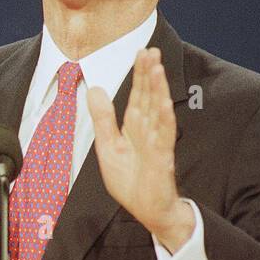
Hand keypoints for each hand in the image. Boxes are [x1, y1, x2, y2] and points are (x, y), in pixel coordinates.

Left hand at [87, 47, 192, 247]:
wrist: (147, 210)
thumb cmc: (131, 181)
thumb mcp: (108, 146)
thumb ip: (103, 118)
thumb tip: (95, 89)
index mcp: (135, 126)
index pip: (138, 94)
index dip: (139, 74)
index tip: (141, 51)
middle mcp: (148, 130)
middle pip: (149, 97)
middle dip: (150, 73)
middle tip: (151, 49)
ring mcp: (156, 143)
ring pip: (158, 111)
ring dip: (158, 90)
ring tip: (157, 68)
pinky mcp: (161, 159)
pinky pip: (163, 137)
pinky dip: (165, 120)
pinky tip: (165, 105)